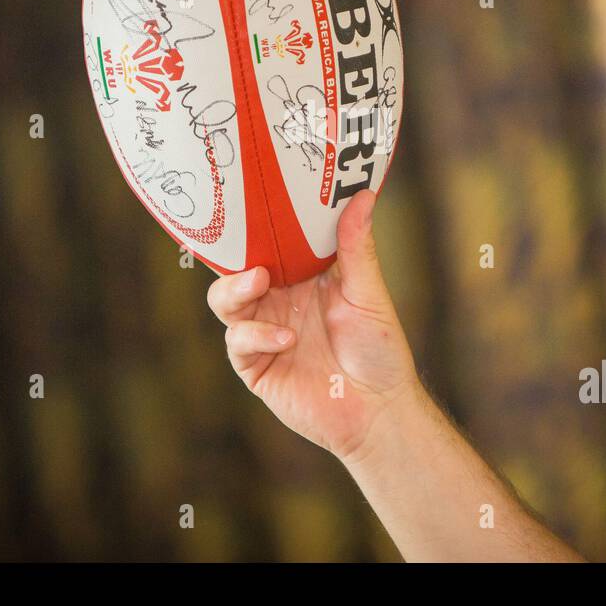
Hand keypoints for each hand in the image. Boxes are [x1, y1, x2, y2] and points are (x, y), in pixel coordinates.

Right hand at [206, 189, 421, 461]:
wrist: (377, 410)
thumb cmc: (379, 350)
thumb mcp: (369, 293)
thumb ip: (356, 248)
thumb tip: (363, 195)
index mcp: (302, 276)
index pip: (270, 243)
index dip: (257, 224)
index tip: (252, 202)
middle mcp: (278, 299)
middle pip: (238, 268)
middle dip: (236, 256)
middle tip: (254, 250)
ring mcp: (263, 331)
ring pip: (225, 301)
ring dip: (236, 290)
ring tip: (259, 283)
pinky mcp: (255, 365)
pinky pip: (238, 343)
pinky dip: (257, 336)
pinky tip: (286, 339)